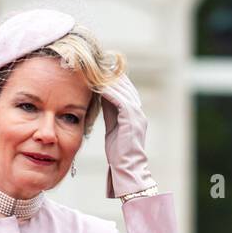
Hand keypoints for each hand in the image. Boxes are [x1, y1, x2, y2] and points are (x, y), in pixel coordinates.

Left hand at [100, 73, 154, 198]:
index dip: (111, 78)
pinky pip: (119, 99)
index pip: (124, 88)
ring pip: (122, 89)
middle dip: (109, 74)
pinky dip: (108, 90)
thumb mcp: (113, 127)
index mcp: (135, 113)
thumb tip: (100, 97)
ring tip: (93, 70)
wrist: (128, 169)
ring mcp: (137, 114)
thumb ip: (110, 111)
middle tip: (93, 63)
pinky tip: (96, 84)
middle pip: (124, 85)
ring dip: (107, 79)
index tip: (97, 69)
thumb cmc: (119, 153)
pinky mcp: (131, 119)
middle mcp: (138, 111)